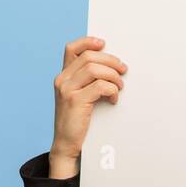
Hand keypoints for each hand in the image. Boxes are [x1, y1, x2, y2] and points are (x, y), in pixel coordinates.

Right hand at [50, 36, 127, 171]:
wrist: (66, 145)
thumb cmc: (77, 122)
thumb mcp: (78, 98)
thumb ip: (87, 82)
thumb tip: (110, 69)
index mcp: (63, 76)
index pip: (72, 49)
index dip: (88, 42)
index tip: (104, 44)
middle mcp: (62, 79)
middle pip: (88, 57)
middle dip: (110, 61)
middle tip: (123, 70)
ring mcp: (67, 89)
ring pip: (94, 69)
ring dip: (113, 76)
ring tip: (120, 86)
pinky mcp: (75, 101)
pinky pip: (99, 86)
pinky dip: (111, 90)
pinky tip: (113, 99)